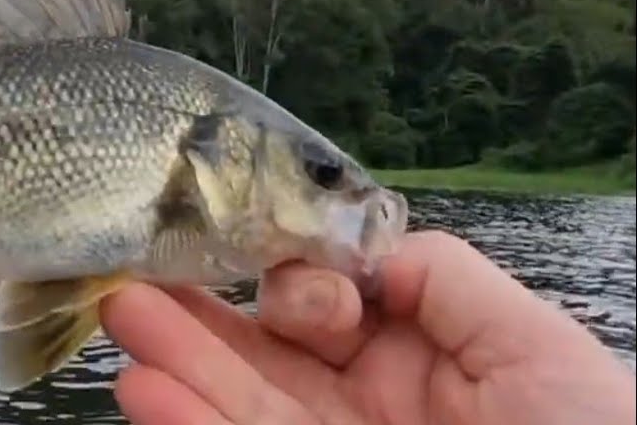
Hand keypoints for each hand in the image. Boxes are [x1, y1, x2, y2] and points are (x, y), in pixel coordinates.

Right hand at [101, 230, 635, 424]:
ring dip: (175, 362)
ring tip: (121, 316)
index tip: (292, 279)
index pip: (330, 310)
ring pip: (235, 404)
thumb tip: (359, 250)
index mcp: (418, 365)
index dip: (297, 284)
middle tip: (134, 278)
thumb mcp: (537, 349)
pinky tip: (142, 391)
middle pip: (264, 356)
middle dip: (199, 316)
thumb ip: (445, 280)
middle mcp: (360, 411)